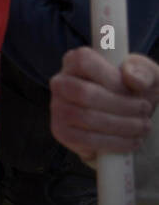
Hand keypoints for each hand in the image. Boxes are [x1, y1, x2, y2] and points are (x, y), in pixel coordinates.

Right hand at [49, 46, 157, 162]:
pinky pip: (85, 139)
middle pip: (83, 92)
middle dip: (121, 106)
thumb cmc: (135, 94)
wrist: (129, 120)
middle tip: (144, 111)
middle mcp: (60, 82)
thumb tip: (132, 77)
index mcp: (75, 61)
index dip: (110, 78)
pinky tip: (131, 141)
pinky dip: (114, 143)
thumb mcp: (147, 78)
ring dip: (121, 125)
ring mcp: (58, 107)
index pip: (83, 62)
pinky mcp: (61, 131)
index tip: (135, 90)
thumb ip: (144, 71)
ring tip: (142, 127)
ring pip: (86, 117)